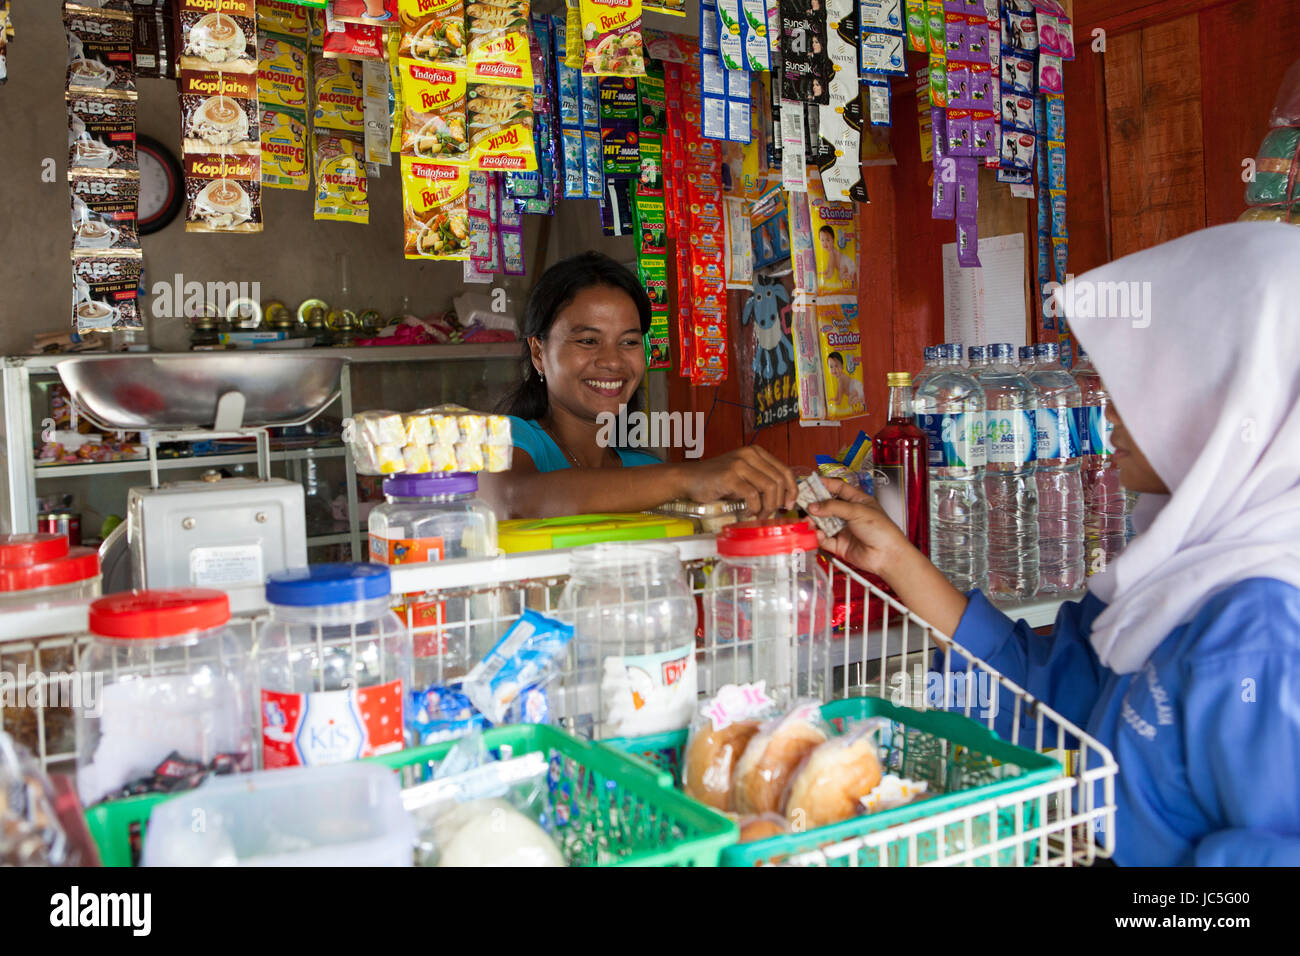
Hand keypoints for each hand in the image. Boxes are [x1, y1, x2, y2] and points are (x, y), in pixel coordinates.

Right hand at [677, 446, 797, 516]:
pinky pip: (752, 495)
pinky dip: (754, 508)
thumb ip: (762, 480)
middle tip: (770, 514)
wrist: (689, 479)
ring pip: (768, 488)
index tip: (789, 504)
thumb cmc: (717, 480)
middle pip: (779, 481)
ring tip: (759, 515)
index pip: (785, 470)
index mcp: (756, 452)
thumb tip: (784, 499)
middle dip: (778, 502)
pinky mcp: (730, 476)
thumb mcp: (744, 475)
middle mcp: (750, 454)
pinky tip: (747, 512)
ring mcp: (739, 464)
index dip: (792, 490)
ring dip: (767, 507)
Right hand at [807, 477, 913, 575]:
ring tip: (808, 521)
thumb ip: (833, 507)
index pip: (838, 488)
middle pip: (827, 506)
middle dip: (815, 505)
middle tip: (804, 504)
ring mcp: (844, 529)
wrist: (887, 555)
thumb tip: (814, 506)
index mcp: (857, 501)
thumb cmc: (883, 530)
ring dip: (814, 522)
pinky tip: (818, 534)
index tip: (811, 483)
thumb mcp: (857, 511)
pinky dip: (818, 537)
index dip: (825, 484)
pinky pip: (824, 539)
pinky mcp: (839, 545)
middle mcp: (849, 514)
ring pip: (823, 523)